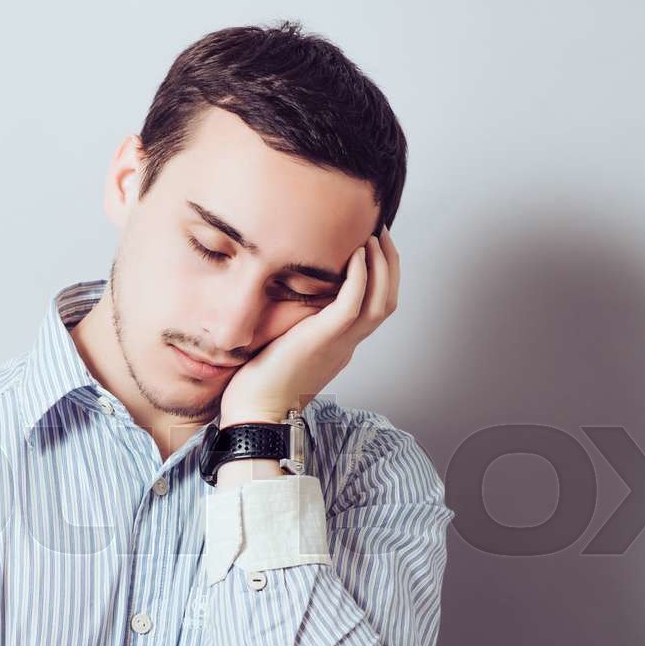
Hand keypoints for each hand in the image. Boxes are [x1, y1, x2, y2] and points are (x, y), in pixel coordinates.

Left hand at [218, 223, 400, 423]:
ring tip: (373, 236)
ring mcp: (339, 343)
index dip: (380, 276)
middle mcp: (347, 344)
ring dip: (382, 266)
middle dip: (389, 264)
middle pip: (387, 301)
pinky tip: (357, 254)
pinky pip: (353, 305)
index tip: (372, 248)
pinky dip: (360, 278)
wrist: (255, 414)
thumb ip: (294, 323)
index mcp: (340, 346)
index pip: (374, 308)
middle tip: (380, 232)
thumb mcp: (284, 345)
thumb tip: (282, 296)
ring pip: (380, 302)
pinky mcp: (323, 340)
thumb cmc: (260, 384)